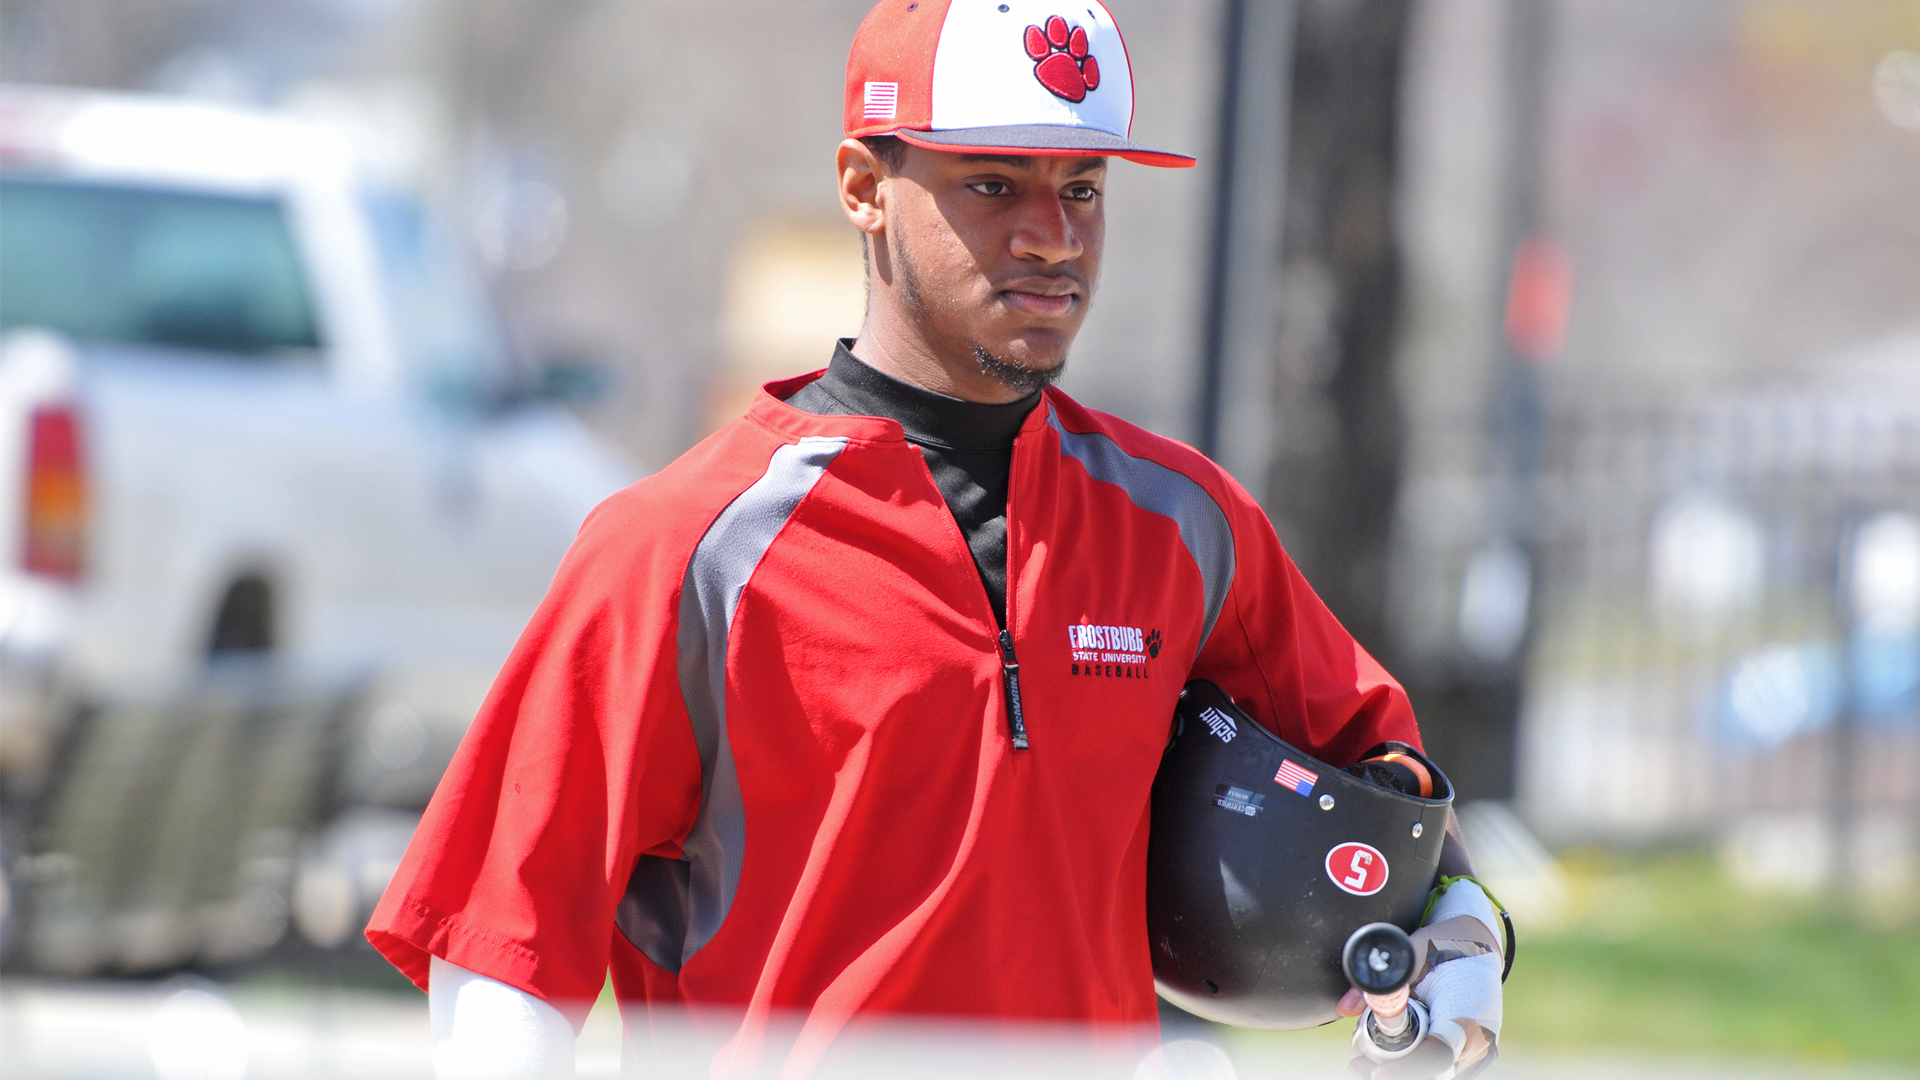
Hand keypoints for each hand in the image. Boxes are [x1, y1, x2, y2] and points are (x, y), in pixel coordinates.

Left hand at [1345, 914, 1501, 1078]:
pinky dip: (1416, 1064)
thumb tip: (1344, 1008)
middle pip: (1434, 1070)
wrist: (1479, 946)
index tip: (1376, 1071)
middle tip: (1358, 1065)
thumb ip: (1380, 979)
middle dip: (1396, 1071)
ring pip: (1439, 1072)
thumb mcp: (1411, 952)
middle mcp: (1479, 1038)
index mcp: (1467, 1011)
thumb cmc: (1446, 946)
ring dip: (1404, 1069)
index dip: (1405, 1066)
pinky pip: (1443, 1067)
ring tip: (1365, 1063)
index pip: (1437, 1053)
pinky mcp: (1473, 1053)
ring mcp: (1478, 1050)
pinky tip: (1388, 1058)